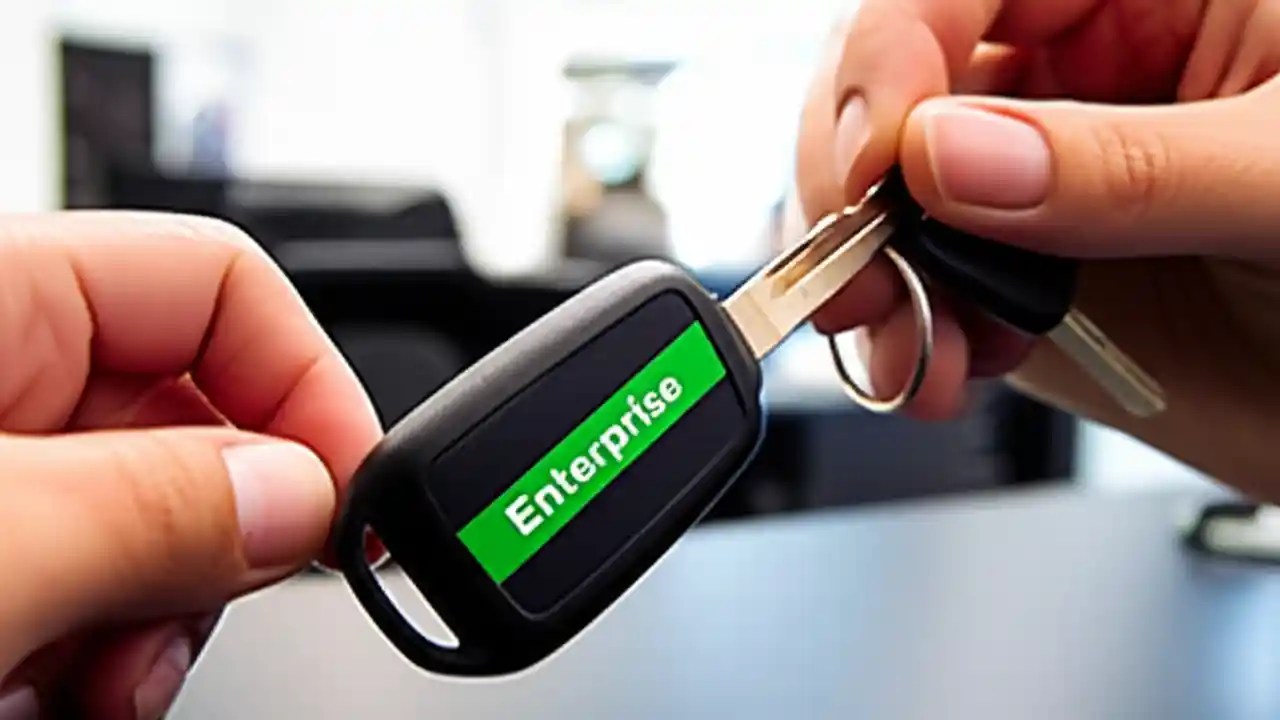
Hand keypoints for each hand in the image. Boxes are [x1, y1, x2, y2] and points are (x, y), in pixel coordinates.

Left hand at [0, 213, 383, 718]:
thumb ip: (148, 509)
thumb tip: (301, 499)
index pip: (217, 282)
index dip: (308, 385)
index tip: (350, 508)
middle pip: (201, 418)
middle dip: (226, 539)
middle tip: (189, 627)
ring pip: (156, 523)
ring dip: (160, 620)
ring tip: (92, 687)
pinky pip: (91, 587)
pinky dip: (99, 654)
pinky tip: (42, 692)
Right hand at [796, 0, 1279, 491]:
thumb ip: (1123, 166)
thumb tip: (952, 155)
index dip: (895, 53)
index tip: (884, 154)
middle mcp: (1087, 72)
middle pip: (899, 81)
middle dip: (855, 176)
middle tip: (860, 260)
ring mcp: (1045, 180)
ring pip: (889, 191)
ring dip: (867, 271)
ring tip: (903, 341)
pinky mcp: (1029, 274)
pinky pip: (921, 283)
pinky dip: (900, 332)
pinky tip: (935, 366)